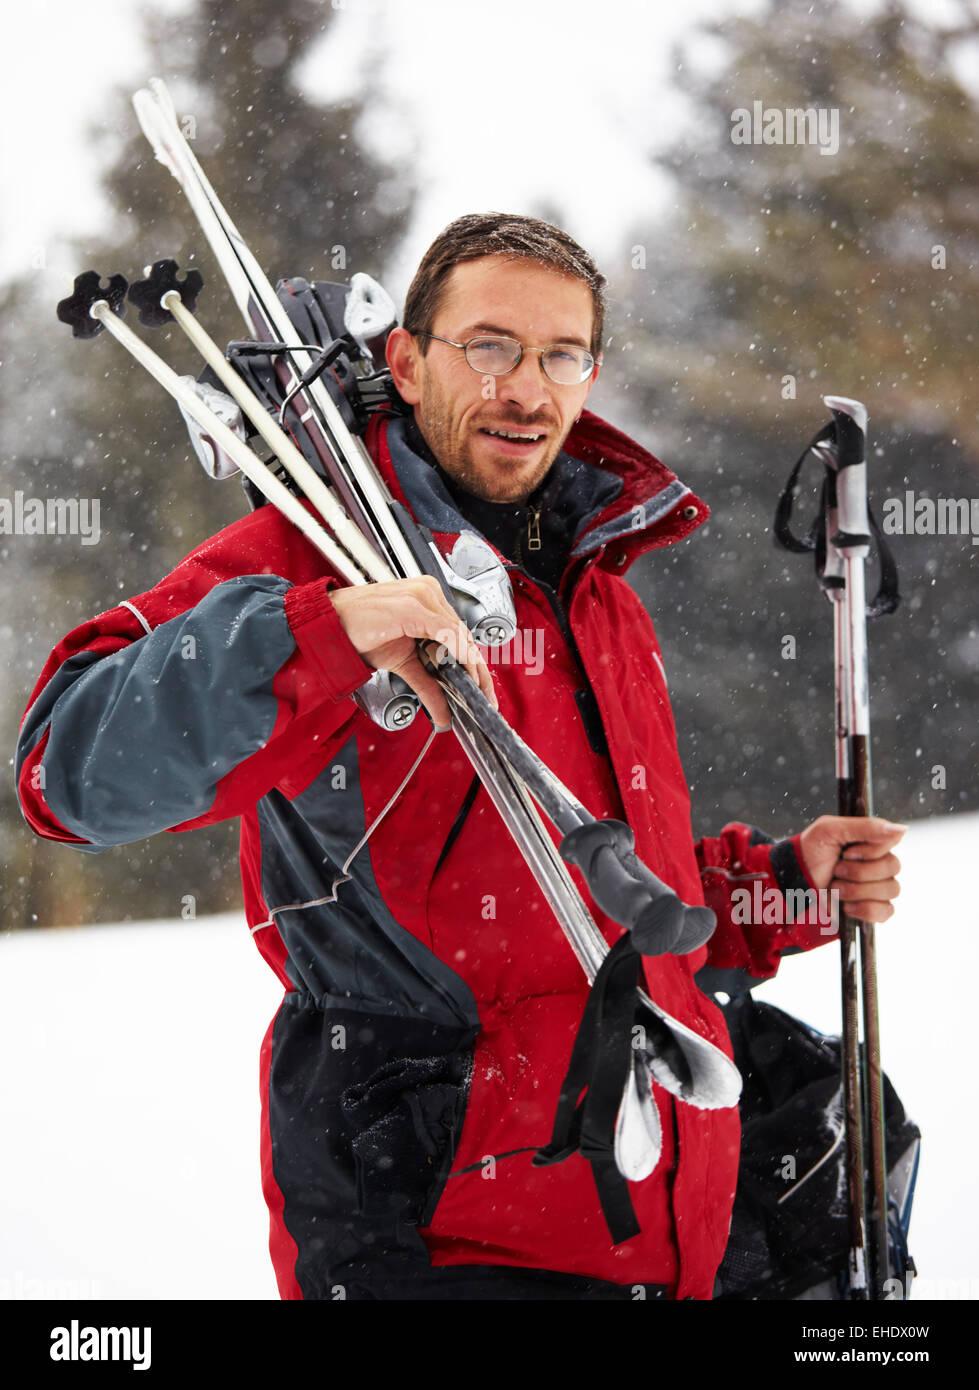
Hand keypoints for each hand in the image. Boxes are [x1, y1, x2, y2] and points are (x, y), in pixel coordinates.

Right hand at [330, 576, 497, 729]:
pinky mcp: (413, 605)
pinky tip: (463, 673)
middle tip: (484, 696)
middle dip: (477, 668)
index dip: (475, 662)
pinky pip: (445, 632)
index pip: (461, 632)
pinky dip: (458, 654)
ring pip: (459, 633)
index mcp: (428, 599)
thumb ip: (427, 684)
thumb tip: (444, 710)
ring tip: (474, 690)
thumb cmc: (358, 633)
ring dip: (470, 665)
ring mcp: (421, 596)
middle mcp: (428, 593)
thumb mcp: (402, 662)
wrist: (328, 625)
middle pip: (464, 633)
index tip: (483, 688)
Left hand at [797, 815, 905, 923]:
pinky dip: (865, 909)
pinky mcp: (873, 909)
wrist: (792, 883)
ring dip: (857, 890)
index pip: (891, 842)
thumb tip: (902, 829)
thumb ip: (866, 827)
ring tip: (836, 888)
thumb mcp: (830, 830)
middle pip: (893, 867)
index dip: (869, 851)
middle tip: (837, 870)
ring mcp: (877, 887)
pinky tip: (846, 906)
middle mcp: (878, 862)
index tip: (846, 853)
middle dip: (859, 872)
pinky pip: (887, 911)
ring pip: (891, 889)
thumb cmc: (809, 853)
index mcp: (870, 842)